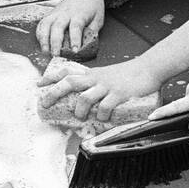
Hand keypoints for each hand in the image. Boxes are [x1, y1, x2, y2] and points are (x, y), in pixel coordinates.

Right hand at [36, 0, 104, 55]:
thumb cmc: (92, 5)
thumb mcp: (98, 18)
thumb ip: (93, 32)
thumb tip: (87, 46)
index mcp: (79, 14)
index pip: (76, 27)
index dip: (75, 39)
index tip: (75, 50)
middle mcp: (66, 13)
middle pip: (58, 27)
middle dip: (56, 42)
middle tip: (56, 54)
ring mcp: (56, 13)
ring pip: (46, 25)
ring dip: (44, 39)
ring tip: (45, 51)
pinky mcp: (50, 14)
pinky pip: (42, 24)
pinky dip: (39, 34)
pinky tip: (41, 43)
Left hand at [38, 57, 162, 121]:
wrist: (149, 68)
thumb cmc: (130, 74)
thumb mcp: (108, 75)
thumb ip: (97, 85)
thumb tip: (86, 103)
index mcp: (93, 74)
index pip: (67, 72)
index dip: (51, 77)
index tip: (39, 84)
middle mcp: (97, 79)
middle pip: (69, 82)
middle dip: (53, 93)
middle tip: (44, 103)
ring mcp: (107, 86)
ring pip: (84, 98)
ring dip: (79, 110)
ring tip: (80, 117)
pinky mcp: (119, 94)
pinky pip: (105, 107)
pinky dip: (101, 116)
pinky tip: (103, 119)